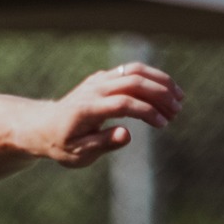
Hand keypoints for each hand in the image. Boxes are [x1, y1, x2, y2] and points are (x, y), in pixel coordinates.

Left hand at [38, 63, 183, 167]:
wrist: (44, 125)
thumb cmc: (62, 144)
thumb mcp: (78, 154)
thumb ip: (103, 143)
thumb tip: (128, 134)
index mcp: (87, 109)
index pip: (123, 103)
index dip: (146, 111)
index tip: (163, 124)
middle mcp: (93, 89)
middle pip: (133, 81)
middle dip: (159, 94)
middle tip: (176, 111)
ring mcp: (98, 80)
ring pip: (134, 70)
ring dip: (160, 81)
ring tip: (179, 98)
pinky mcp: (104, 77)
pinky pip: (131, 70)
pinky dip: (152, 78)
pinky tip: (166, 91)